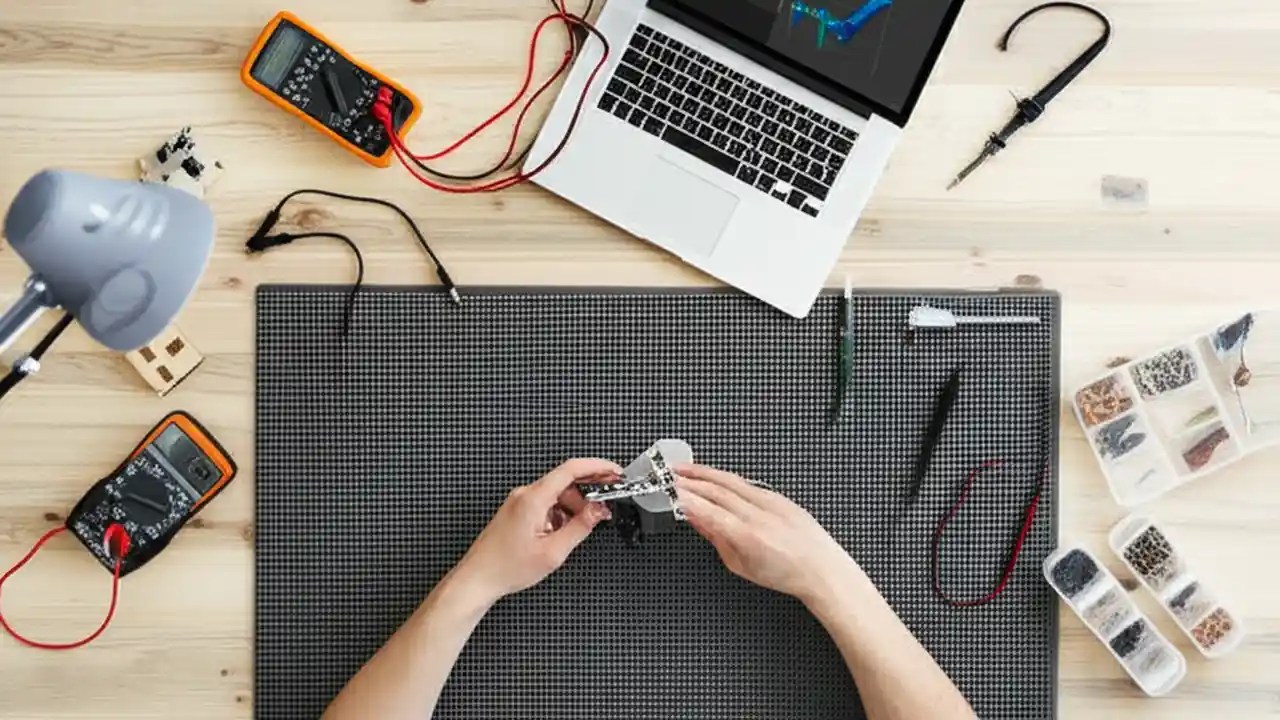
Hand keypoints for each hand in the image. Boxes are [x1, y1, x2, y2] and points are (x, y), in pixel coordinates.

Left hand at [450, 458, 619, 604]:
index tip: (613, 472)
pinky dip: (560, 513)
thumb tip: (597, 510)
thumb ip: (580, 527)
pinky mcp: (517, 510)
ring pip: (556, 494)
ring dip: (574, 507)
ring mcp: (520, 502)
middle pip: (566, 482)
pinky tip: (562, 532)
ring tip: (581, 529)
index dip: (597, 467)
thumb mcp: (553, 552)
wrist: (478, 578)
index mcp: (534, 498)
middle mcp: (525, 494)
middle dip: (589, 493)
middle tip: (606, 504)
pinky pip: (546, 503)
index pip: (571, 469)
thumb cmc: (506, 567)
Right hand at [674, 464, 858, 605]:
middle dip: (689, 481)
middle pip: (717, 490)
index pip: (708, 510)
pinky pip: (746, 482)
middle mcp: (760, 514)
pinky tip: (712, 475)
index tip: (668, 492)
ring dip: (704, 473)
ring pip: (731, 480)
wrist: (821, 568)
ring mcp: (771, 502)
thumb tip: (697, 520)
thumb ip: (716, 539)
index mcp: (748, 536)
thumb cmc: (784, 574)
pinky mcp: (778, 496)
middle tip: (668, 476)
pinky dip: (725, 477)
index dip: (685, 499)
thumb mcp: (741, 566)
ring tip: (683, 469)